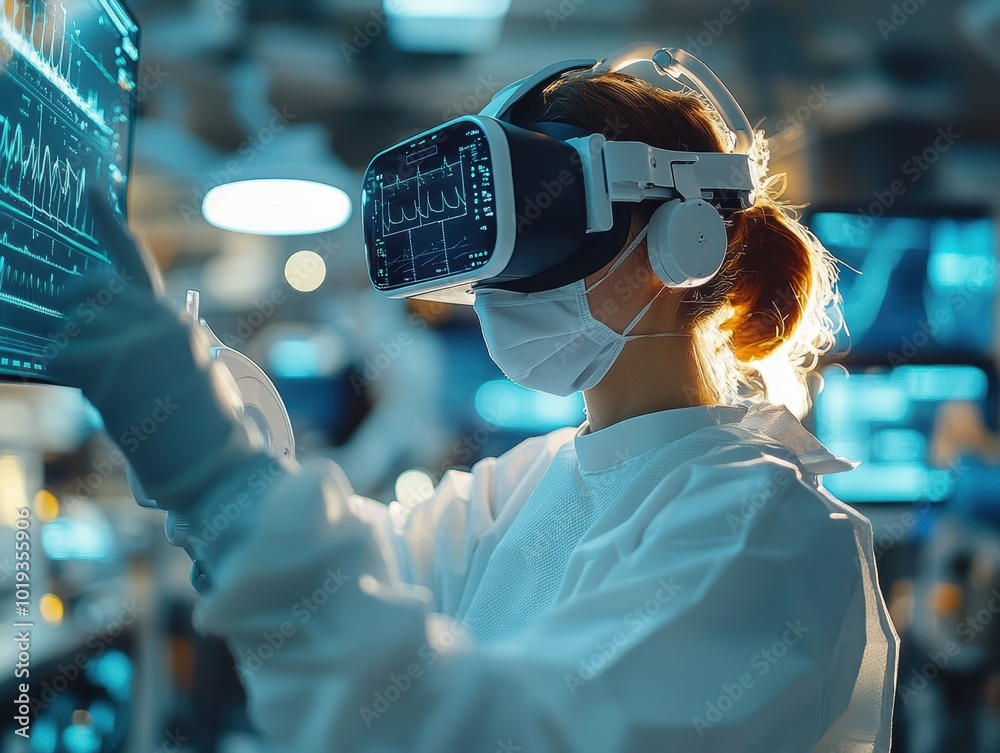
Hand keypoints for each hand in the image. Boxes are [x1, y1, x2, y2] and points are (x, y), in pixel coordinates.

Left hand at [47, 190, 256, 511]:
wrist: (215, 463)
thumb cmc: (207, 427)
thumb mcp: (192, 369)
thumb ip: (158, 340)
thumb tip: (114, 328)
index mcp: (172, 318)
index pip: (133, 257)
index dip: (106, 218)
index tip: (89, 184)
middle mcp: (152, 320)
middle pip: (86, 287)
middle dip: (74, 307)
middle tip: (83, 337)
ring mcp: (129, 342)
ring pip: (69, 325)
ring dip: (75, 353)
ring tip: (110, 386)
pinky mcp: (106, 369)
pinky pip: (59, 358)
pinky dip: (67, 376)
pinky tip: (96, 393)